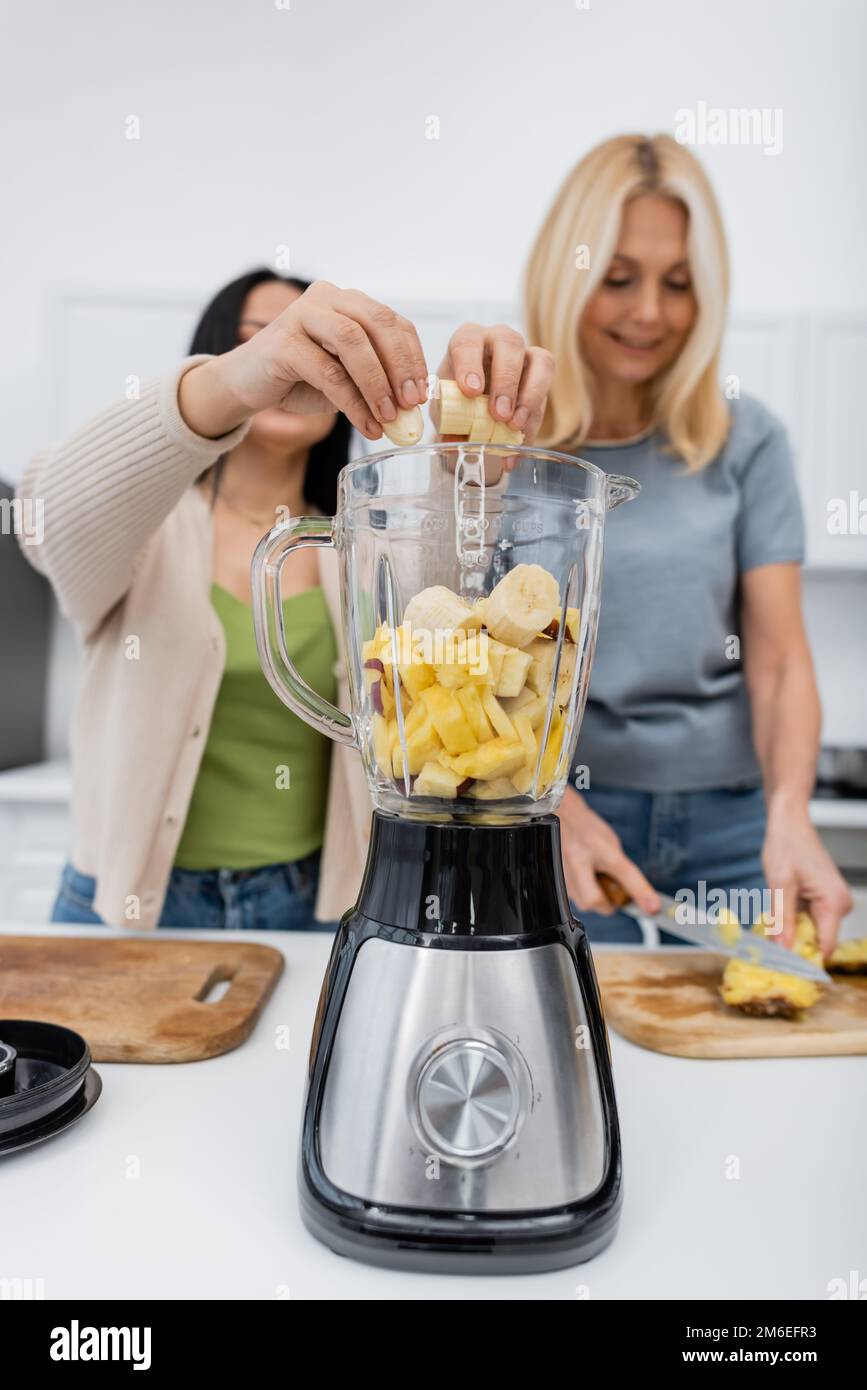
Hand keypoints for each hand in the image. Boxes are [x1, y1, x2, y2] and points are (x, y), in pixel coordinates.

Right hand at [179, 281, 428, 440]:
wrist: (246, 385)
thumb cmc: (300, 380)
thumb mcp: (346, 378)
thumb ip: (376, 382)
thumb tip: (412, 407)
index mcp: (347, 302)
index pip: (392, 321)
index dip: (413, 356)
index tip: (423, 392)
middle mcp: (326, 298)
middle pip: (378, 324)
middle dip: (401, 366)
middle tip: (412, 404)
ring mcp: (302, 315)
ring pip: (354, 343)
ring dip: (378, 384)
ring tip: (390, 418)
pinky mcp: (283, 342)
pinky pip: (329, 373)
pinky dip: (353, 403)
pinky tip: (367, 424)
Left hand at [436, 323, 552, 443]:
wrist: (473, 413)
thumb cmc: (455, 402)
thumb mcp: (445, 411)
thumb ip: (448, 421)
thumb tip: (453, 440)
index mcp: (467, 340)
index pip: (467, 341)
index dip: (469, 365)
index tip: (471, 392)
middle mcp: (498, 339)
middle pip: (508, 344)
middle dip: (505, 381)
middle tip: (499, 414)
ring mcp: (524, 353)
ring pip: (539, 361)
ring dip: (530, 395)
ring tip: (514, 425)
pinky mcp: (541, 373)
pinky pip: (546, 387)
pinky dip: (534, 415)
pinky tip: (522, 435)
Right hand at [557, 785, 660, 916]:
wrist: (561, 817)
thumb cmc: (587, 828)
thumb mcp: (610, 842)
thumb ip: (621, 869)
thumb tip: (633, 894)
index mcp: (597, 845)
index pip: (624, 872)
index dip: (640, 892)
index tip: (653, 907)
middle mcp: (577, 858)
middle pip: (595, 899)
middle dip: (607, 903)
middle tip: (612, 894)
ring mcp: (562, 870)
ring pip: (583, 902)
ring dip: (595, 898)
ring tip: (595, 878)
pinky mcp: (554, 878)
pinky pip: (575, 897)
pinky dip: (584, 893)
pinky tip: (584, 878)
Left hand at [762, 805, 852, 954]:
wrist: (790, 824)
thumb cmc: (786, 846)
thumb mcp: (779, 885)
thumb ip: (782, 920)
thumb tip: (782, 951)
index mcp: (834, 903)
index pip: (823, 947)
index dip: (803, 960)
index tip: (780, 969)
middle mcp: (840, 905)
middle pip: (818, 942)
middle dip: (794, 947)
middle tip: (767, 951)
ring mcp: (834, 903)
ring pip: (812, 932)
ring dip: (791, 934)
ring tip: (770, 930)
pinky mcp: (825, 901)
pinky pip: (810, 921)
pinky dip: (793, 923)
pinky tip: (778, 919)